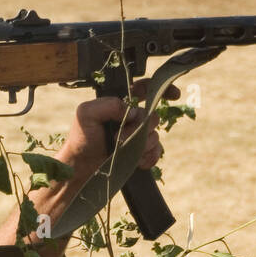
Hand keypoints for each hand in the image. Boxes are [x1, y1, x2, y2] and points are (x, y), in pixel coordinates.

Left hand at [58, 79, 178, 182]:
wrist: (81, 167)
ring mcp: (138, 136)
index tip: (174, 95)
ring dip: (140, 144)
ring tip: (120, 150)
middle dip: (139, 128)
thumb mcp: (86, 114)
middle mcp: (133, 118)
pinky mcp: (141, 154)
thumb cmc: (81, 139)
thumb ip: (108, 104)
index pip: (146, 89)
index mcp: (122, 104)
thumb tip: (132, 110)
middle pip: (153, 116)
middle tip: (118, 138)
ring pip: (155, 136)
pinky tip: (136, 161)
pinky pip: (156, 152)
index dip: (162, 88)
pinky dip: (149, 157)